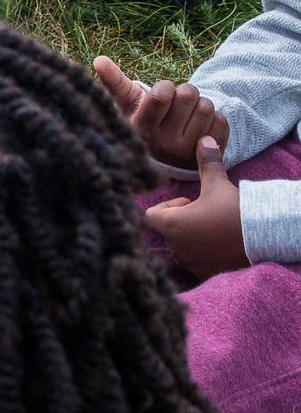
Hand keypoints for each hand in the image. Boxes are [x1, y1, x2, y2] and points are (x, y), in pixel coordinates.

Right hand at [93, 56, 229, 169]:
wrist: (167, 156)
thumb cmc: (146, 120)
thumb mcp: (128, 103)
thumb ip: (114, 82)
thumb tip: (98, 59)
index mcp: (143, 129)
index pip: (161, 95)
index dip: (166, 87)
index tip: (163, 93)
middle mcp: (165, 144)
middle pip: (189, 96)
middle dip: (186, 91)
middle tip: (179, 102)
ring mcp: (190, 151)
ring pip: (207, 107)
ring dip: (201, 104)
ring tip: (189, 114)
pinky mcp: (211, 153)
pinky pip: (222, 122)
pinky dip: (214, 118)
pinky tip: (201, 126)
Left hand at [144, 137, 247, 280]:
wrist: (261, 236)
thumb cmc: (233, 209)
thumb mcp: (217, 183)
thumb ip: (206, 162)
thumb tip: (204, 140)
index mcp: (171, 224)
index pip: (150, 215)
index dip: (166, 206)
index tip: (187, 201)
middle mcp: (175, 246)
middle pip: (166, 231)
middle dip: (180, 221)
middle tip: (202, 213)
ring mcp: (189, 262)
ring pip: (179, 247)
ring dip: (190, 237)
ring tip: (211, 228)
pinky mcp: (203, 272)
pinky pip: (194, 262)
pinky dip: (201, 253)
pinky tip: (218, 243)